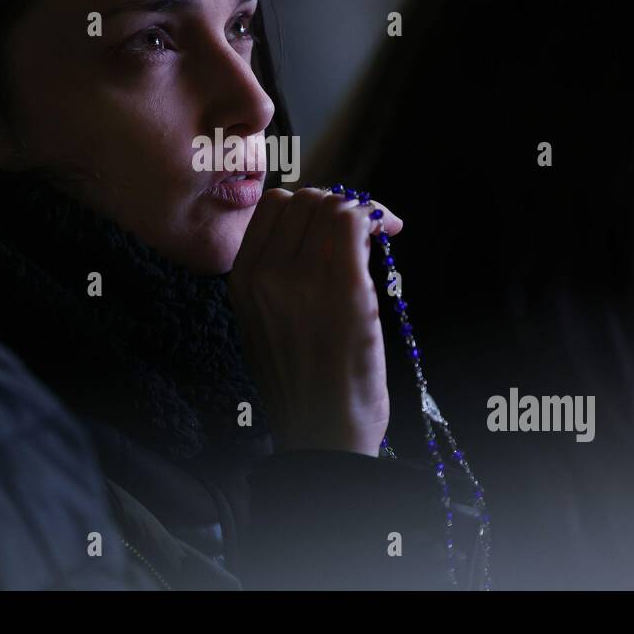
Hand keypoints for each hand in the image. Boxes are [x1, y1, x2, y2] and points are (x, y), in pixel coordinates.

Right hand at [228, 187, 403, 456]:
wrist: (323, 434)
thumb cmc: (303, 384)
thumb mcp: (266, 323)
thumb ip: (279, 274)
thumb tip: (323, 226)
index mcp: (242, 281)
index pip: (273, 206)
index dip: (309, 204)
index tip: (335, 220)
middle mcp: (266, 275)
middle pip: (305, 199)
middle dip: (338, 204)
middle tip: (364, 228)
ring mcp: (304, 281)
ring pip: (332, 205)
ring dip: (360, 211)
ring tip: (378, 233)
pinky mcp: (346, 290)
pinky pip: (358, 224)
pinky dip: (378, 218)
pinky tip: (391, 232)